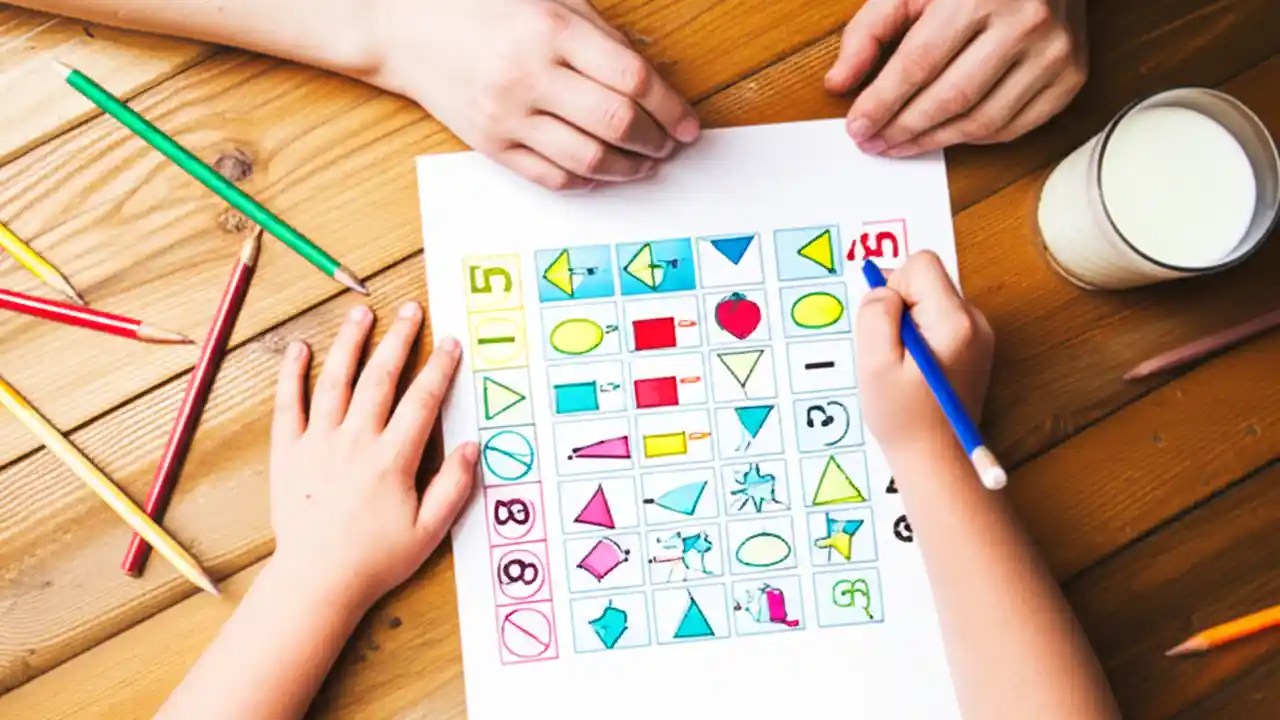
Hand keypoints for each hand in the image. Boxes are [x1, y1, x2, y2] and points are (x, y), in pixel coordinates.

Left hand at [268, 302, 476, 609]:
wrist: (316, 581)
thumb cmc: (375, 560)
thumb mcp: (429, 531)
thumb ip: (453, 487)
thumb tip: (472, 446)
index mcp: (392, 459)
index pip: (422, 401)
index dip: (439, 368)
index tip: (450, 343)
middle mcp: (355, 442)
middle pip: (380, 378)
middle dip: (399, 339)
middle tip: (411, 309)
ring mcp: (318, 443)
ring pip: (336, 380)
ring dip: (350, 342)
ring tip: (362, 312)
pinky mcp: (287, 453)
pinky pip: (288, 404)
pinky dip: (292, 374)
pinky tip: (300, 348)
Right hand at [373, 0, 699, 189]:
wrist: (405, 28)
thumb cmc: (482, 6)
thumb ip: (599, 36)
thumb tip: (652, 84)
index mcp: (551, 29)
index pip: (632, 79)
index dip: (672, 108)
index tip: (688, 125)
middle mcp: (529, 74)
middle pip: (617, 122)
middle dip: (655, 140)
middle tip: (669, 145)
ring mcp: (507, 115)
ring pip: (588, 159)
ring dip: (628, 168)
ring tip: (643, 163)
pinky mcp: (490, 144)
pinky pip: (551, 177)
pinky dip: (586, 181)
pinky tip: (601, 172)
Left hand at [825, 0, 1087, 156]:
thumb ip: (870, 30)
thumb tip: (839, 83)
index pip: (918, 64)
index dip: (882, 103)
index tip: (858, 127)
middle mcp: (1024, 22)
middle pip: (950, 98)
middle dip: (903, 129)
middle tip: (873, 143)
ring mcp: (1054, 52)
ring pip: (982, 122)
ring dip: (934, 142)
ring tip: (901, 144)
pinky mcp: (1071, 76)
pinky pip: (1014, 127)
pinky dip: (974, 140)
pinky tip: (945, 134)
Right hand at [856, 252, 994, 459]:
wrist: (940, 460)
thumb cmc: (905, 419)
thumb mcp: (874, 364)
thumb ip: (876, 314)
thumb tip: (883, 287)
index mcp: (954, 321)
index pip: (921, 263)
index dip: (894, 287)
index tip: (888, 328)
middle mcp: (975, 321)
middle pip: (927, 279)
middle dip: (901, 307)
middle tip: (893, 353)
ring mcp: (980, 334)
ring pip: (931, 299)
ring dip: (909, 323)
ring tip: (904, 366)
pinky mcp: (975, 346)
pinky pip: (938, 319)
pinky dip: (921, 336)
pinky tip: (916, 370)